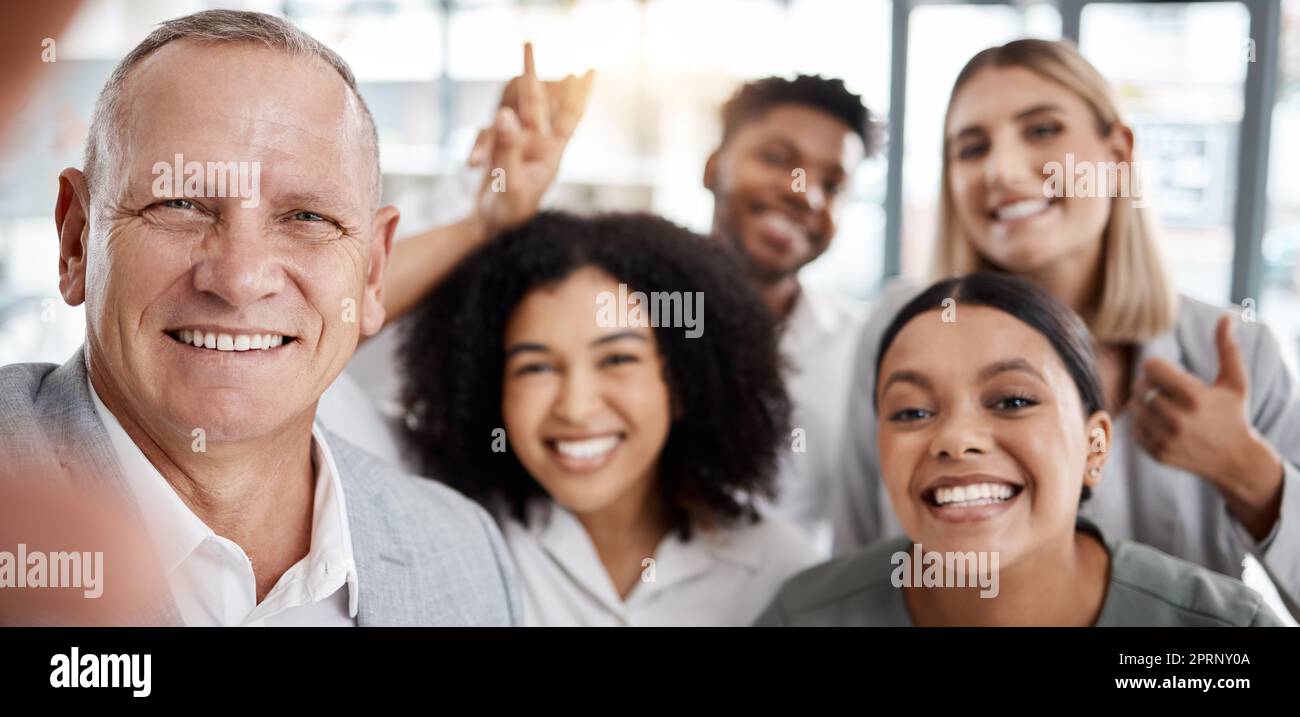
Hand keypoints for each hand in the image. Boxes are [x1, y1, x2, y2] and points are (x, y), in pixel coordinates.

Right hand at [468, 43, 594, 237]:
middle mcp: (536, 144)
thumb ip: (507, 148)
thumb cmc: (508, 212)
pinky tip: (472, 165)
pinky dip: (478, 145)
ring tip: (512, 65)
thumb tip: (505, 113)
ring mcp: (515, 144)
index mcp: (551, 153)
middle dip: (532, 72)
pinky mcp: (497, 148)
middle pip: (536, 101)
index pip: (568, 116)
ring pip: (511, 112)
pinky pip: (486, 134)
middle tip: (528, 41)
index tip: (588, 67)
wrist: (489, 228)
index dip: (579, 92)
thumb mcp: (509, 182)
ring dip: (507, 94)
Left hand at [1130, 314, 1283, 537]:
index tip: (1168, 373)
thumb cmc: (1233, 414)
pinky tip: (1159, 422)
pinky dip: (1142, 423)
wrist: (1235, 460)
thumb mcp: (1235, 382)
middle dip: (1149, 384)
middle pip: (1140, 386)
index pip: (1150, 368)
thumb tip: (1226, 317)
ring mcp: (1166, 438)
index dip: (1157, 367)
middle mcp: (1178, 419)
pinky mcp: (1157, 453)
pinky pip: (1133, 429)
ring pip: (1134, 408)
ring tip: (1161, 404)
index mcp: (1194, 397)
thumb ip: (1227, 349)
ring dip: (1143, 403)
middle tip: (1165, 389)